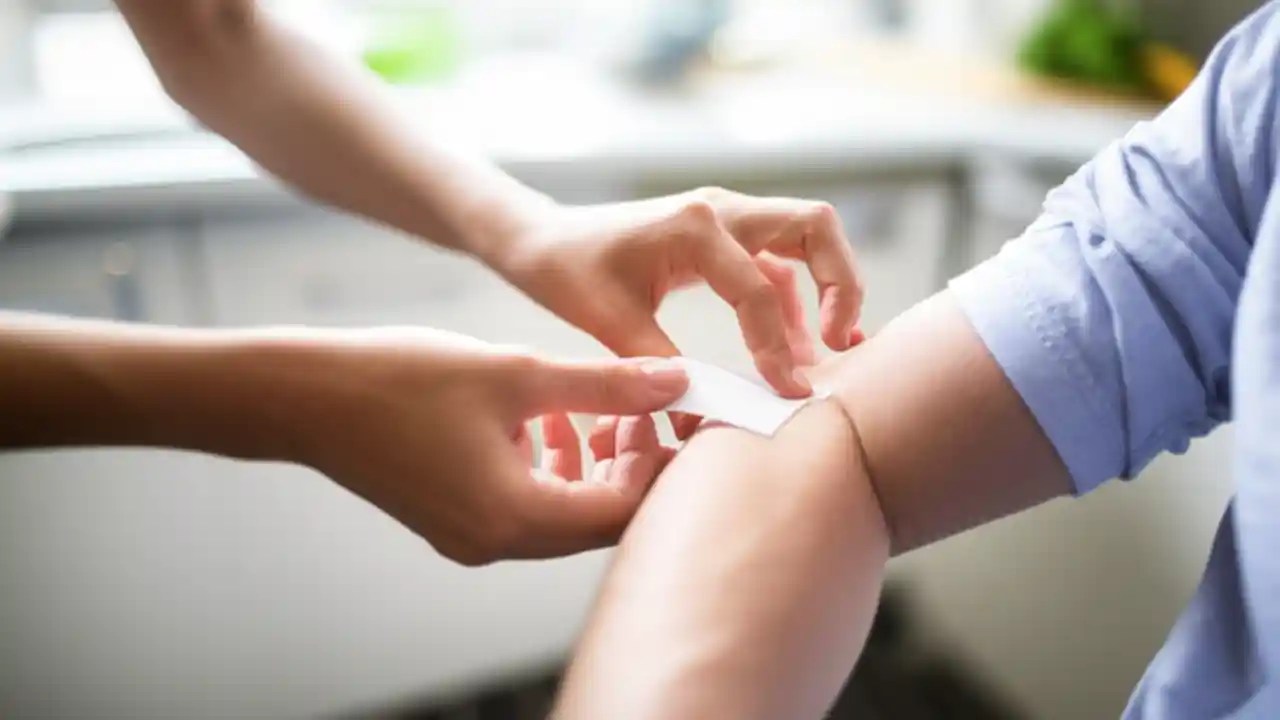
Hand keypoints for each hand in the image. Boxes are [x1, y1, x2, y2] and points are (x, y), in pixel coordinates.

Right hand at [284, 327, 687, 564]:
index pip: (622, 512)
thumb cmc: (401, 380)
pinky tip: (545, 419)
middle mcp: (496, 543)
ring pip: (564, 514)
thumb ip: (604, 385)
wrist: (306, 398)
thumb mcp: (516, 373)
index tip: (668, 414)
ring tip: (592, 409)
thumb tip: (675, 383)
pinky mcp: (456, 522)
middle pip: (598, 521)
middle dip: (629, 466)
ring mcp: (473, 538)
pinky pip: (527, 508)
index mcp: (515, 517)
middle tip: (637, 410)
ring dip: (591, 465)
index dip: (658, 465)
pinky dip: (551, 469)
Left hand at [496, 187, 863, 404]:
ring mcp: (726, 216)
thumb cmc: (565, 272)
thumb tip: (702, 419)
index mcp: (693, 226)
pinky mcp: (724, 235)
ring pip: (807, 235)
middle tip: (839, 343)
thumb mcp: (609, 323)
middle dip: (841, 283)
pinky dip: (797, 296)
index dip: (777, 347)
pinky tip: (793, 346)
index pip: (760, 290)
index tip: (786, 393)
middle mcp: (720, 209)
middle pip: (815, 227)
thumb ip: (660, 365)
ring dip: (828, 286)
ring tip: (830, 350)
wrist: (540, 239)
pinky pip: (779, 259)